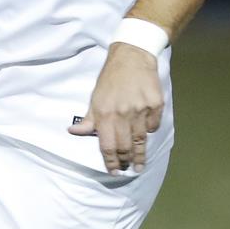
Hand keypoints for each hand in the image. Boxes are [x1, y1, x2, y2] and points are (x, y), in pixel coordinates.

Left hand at [68, 43, 164, 173]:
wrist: (132, 56)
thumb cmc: (111, 78)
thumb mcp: (95, 98)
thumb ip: (88, 119)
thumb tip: (73, 132)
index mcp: (104, 114)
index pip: (107, 145)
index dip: (111, 162)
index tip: (115, 172)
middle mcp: (123, 114)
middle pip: (125, 146)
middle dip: (126, 161)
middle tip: (129, 169)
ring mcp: (141, 109)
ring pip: (141, 139)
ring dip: (140, 154)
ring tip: (140, 164)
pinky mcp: (155, 104)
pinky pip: (153, 125)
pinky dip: (150, 130)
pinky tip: (147, 133)